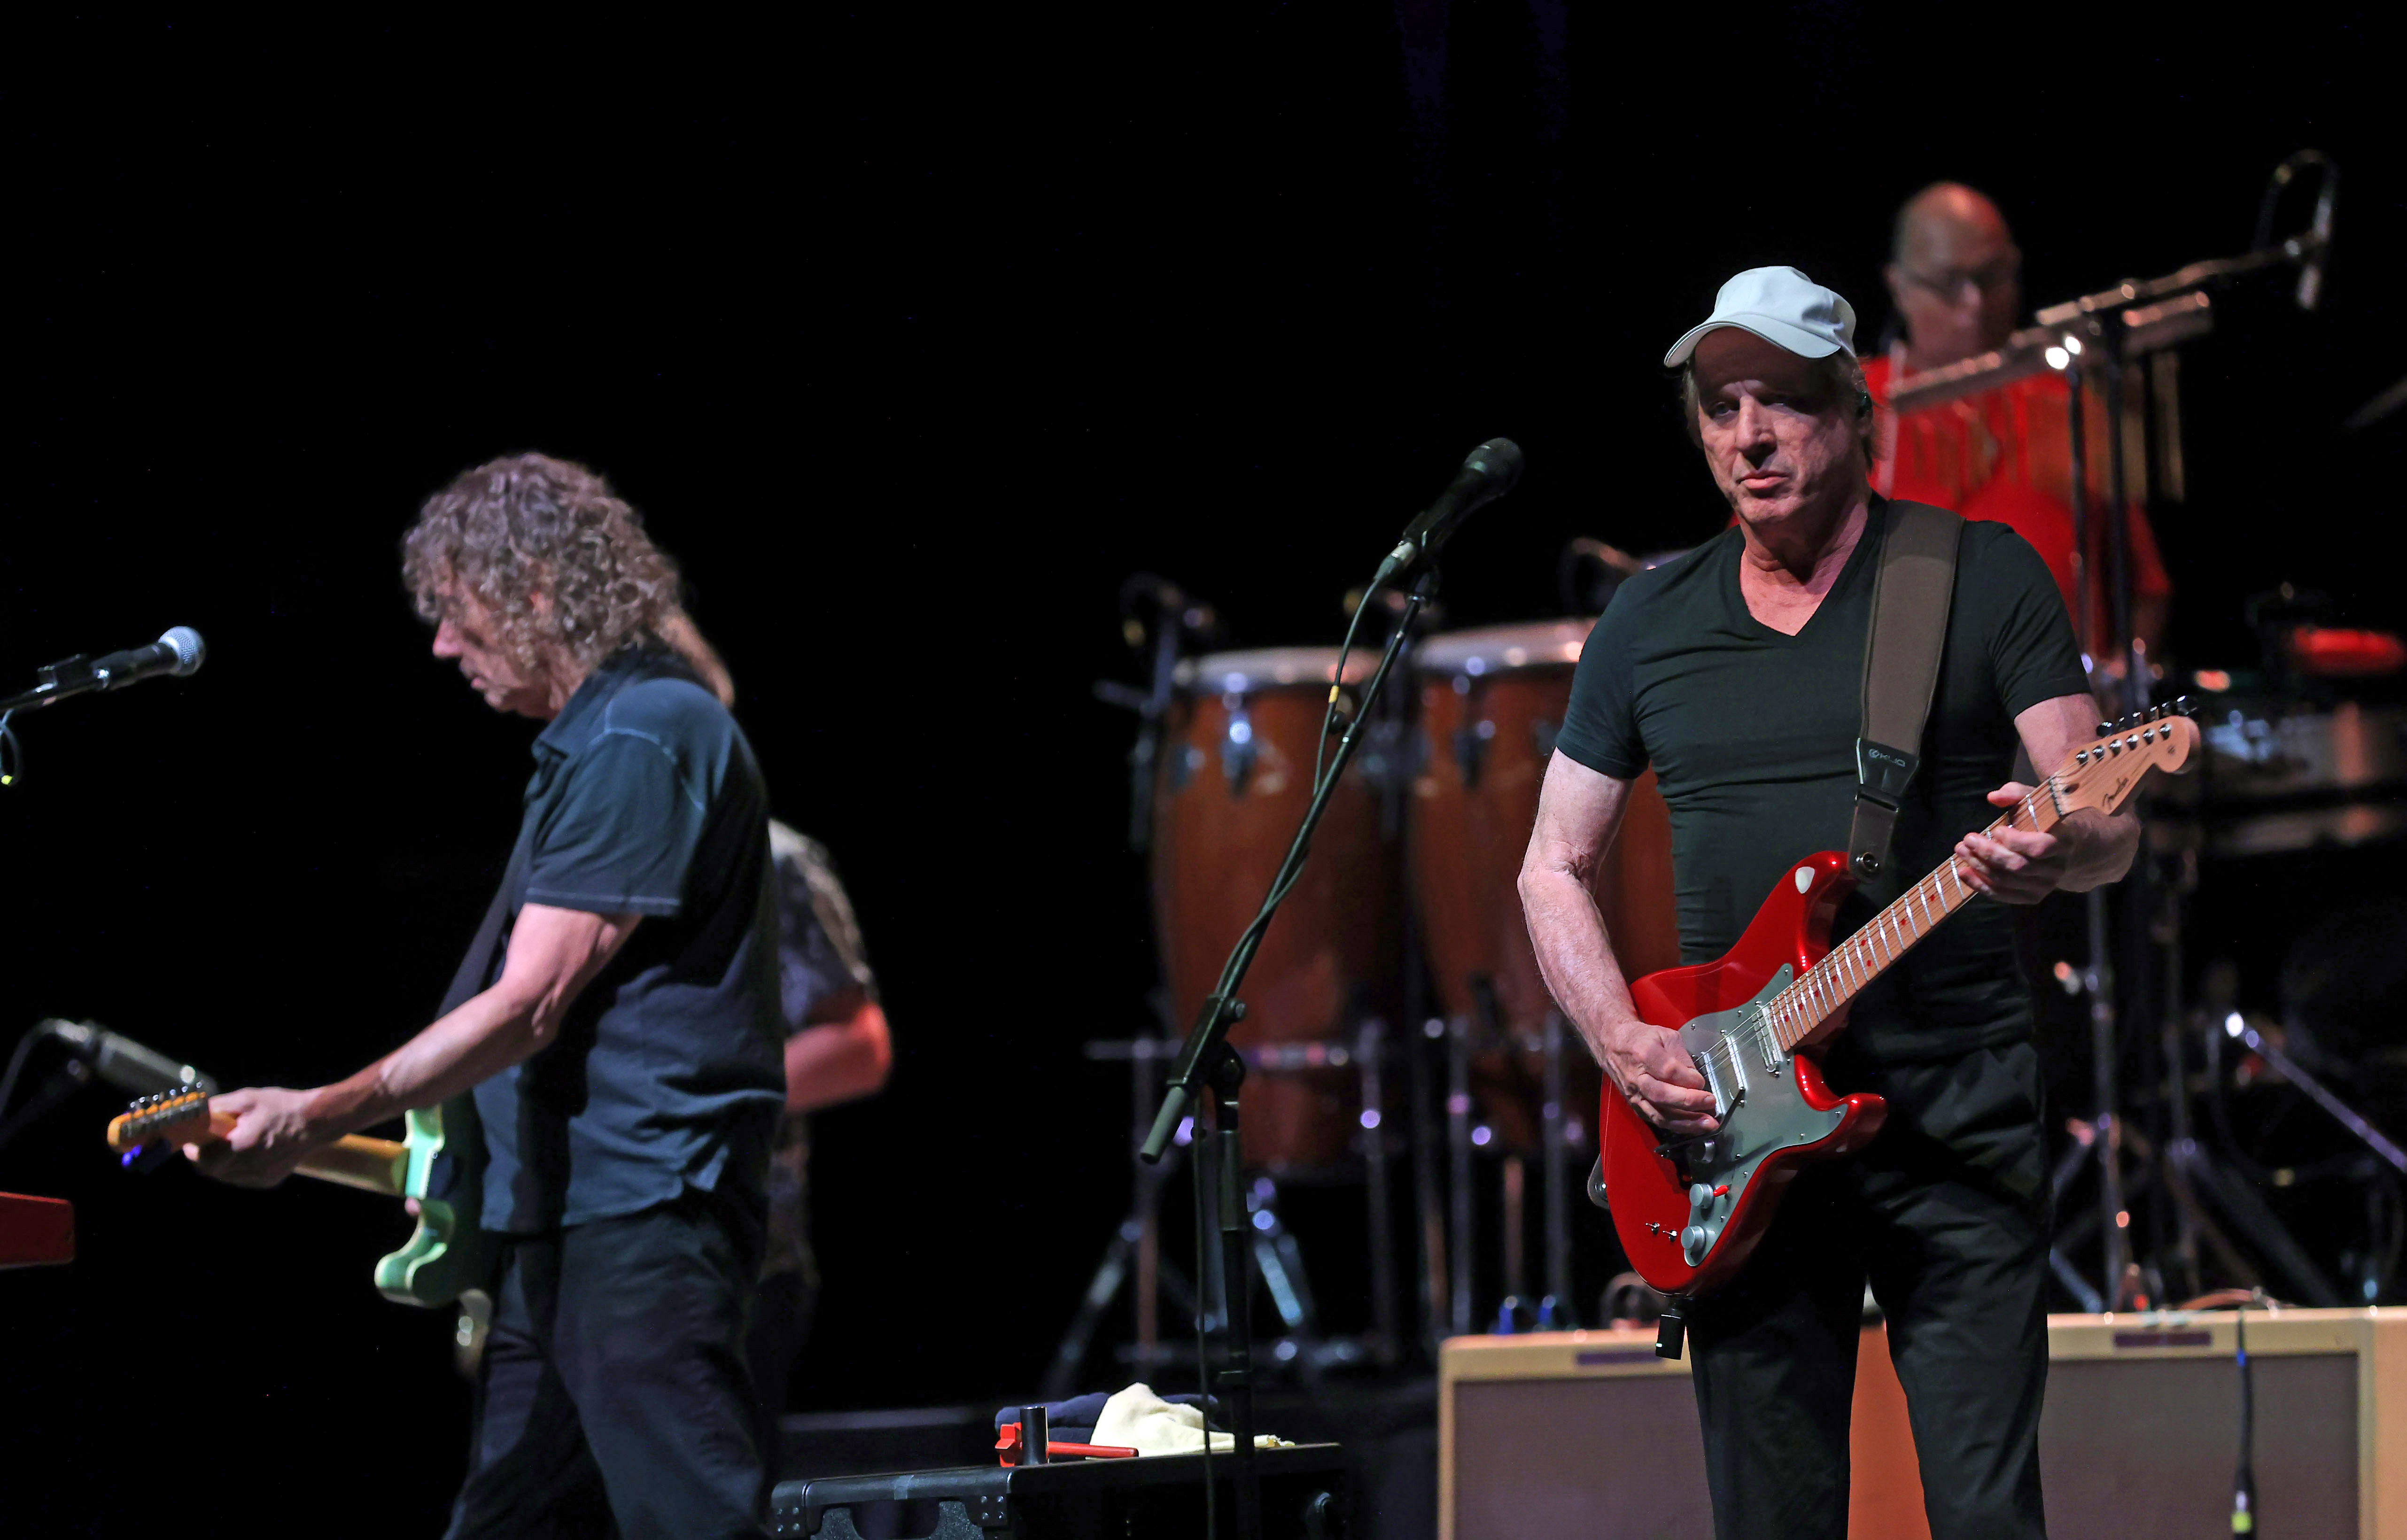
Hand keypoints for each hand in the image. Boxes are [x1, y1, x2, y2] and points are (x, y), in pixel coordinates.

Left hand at [185, 1086, 323, 1188]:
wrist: (315, 1122)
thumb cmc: (281, 1106)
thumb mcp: (247, 1098)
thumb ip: (217, 1107)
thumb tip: (194, 1114)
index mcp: (242, 1145)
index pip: (202, 1159)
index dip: (194, 1150)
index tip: (194, 1139)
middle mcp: (250, 1167)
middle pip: (211, 1170)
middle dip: (206, 1156)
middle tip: (211, 1141)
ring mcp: (259, 1177)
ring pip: (226, 1176)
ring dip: (222, 1162)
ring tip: (234, 1144)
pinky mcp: (268, 1181)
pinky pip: (242, 1177)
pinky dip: (239, 1167)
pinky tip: (251, 1151)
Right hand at [1593, 1017, 1717, 1135]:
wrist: (1612, 1044)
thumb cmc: (1640, 1038)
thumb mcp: (1665, 1035)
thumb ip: (1682, 1056)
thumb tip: (1695, 1079)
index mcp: (1644, 1053)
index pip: (1669, 1071)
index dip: (1689, 1079)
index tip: (1701, 1080)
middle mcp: (1636, 1077)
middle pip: (1663, 1095)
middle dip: (1690, 1101)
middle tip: (1710, 1102)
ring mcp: (1634, 1093)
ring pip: (1659, 1114)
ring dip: (1686, 1122)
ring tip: (1707, 1124)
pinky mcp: (1634, 1105)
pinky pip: (1655, 1120)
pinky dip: (1675, 1126)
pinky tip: (1691, 1126)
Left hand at [1954, 783, 2072, 904]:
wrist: (2066, 848)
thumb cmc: (2045, 820)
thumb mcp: (2036, 801)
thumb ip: (2016, 794)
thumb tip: (1993, 797)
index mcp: (2063, 842)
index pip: (2040, 848)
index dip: (2015, 841)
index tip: (1996, 829)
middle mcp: (2057, 868)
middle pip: (2019, 866)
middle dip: (1989, 853)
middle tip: (1967, 839)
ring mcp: (2046, 886)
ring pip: (2008, 881)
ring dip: (1980, 867)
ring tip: (1961, 851)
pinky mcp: (2032, 897)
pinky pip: (2004, 896)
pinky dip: (1981, 885)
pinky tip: (1963, 872)